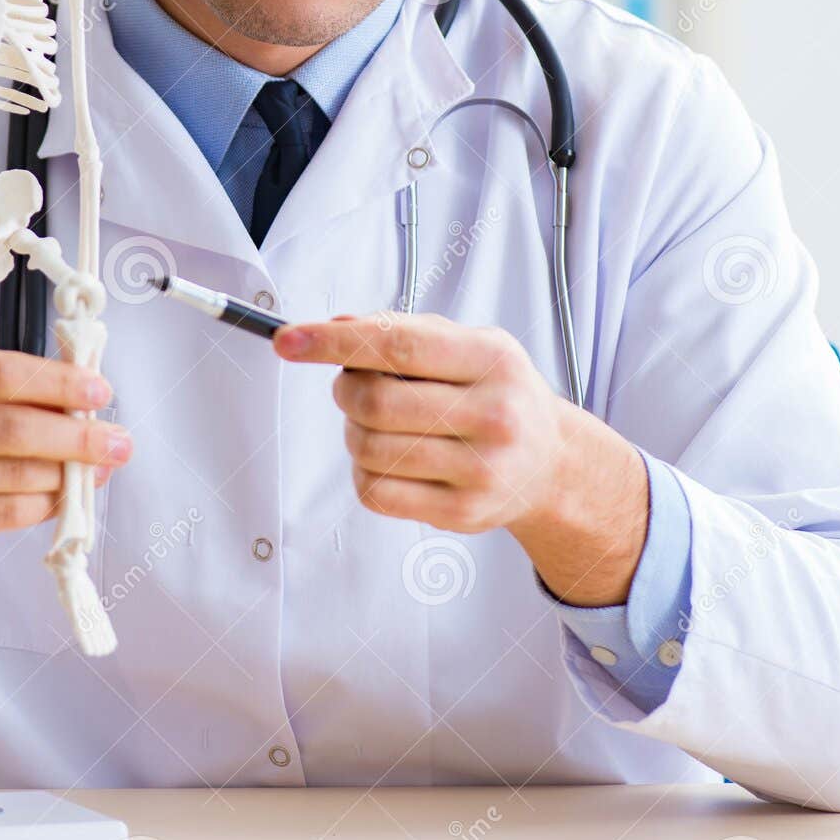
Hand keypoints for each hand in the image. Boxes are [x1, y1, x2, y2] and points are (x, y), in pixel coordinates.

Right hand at [0, 349, 130, 603]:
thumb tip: (59, 394)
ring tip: (98, 468)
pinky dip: (39, 506)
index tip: (97, 389)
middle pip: (12, 426)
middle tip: (117, 438)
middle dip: (77, 433)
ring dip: (68, 473)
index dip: (57, 381)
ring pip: (12, 473)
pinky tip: (60, 497)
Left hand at [272, 312, 647, 605]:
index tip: (288, 339)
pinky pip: (376, 492)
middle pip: (375, 402)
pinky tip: (388, 458)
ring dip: (353, 431)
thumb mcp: (466, 344)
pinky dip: (364, 470)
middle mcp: (493, 414)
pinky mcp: (462, 513)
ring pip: (369, 449)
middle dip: (344, 390)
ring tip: (378, 424)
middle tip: (352, 385)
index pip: (396, 346)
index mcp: (492, 359)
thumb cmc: (496, 392)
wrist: (551, 463)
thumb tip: (336, 326)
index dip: (334, 342)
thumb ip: (400, 330)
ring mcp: (480, 469)